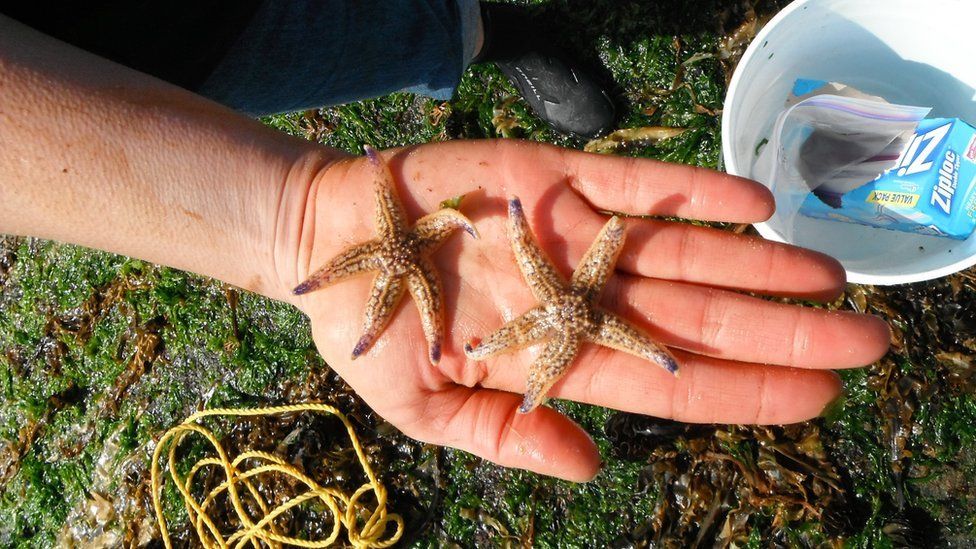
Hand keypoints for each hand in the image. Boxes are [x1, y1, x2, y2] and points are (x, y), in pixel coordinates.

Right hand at [284, 140, 889, 481]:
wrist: (328, 240)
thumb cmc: (370, 329)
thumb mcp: (426, 408)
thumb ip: (509, 436)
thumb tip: (590, 470)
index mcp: (559, 354)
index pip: (672, 379)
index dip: (745, 391)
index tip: (819, 396)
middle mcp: (585, 294)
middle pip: (701, 317)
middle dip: (783, 330)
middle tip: (866, 341)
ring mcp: (578, 236)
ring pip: (687, 253)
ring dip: (760, 265)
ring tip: (831, 276)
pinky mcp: (559, 178)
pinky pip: (640, 184)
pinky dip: (695, 192)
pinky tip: (756, 208)